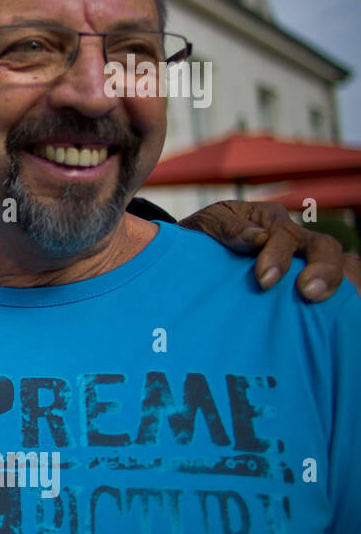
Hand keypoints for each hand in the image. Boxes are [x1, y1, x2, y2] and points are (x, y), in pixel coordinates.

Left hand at [179, 200, 357, 301]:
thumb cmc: (200, 237)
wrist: (188, 254)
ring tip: (328, 304)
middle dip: (322, 269)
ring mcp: (304, 259)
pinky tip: (340, 314)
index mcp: (269, 220)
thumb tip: (254, 238)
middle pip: (323, 247)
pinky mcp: (304, 281)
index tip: (265, 280)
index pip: (284, 235)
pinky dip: (346, 293)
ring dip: (337, 282)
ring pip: (338, 263)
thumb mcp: (206, 225)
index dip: (278, 257)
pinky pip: (340, 281)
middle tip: (307, 293)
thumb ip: (226, 228)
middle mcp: (294, 237)